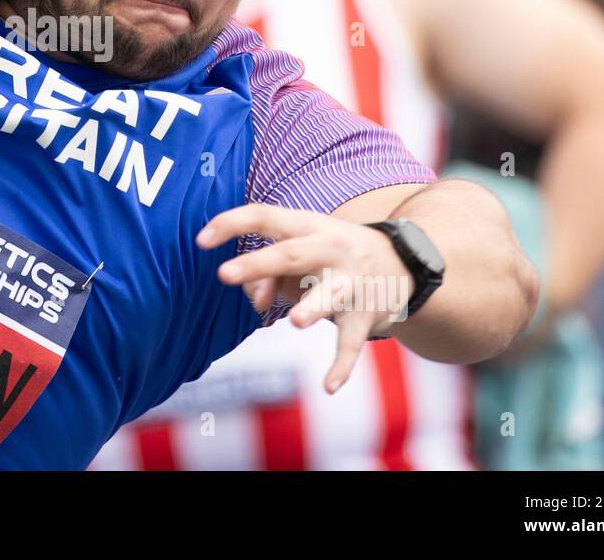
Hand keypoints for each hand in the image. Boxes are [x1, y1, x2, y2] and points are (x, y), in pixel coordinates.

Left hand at [196, 204, 414, 393]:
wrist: (403, 264)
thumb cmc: (329, 256)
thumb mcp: (301, 252)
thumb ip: (269, 272)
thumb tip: (254, 299)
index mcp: (308, 226)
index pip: (264, 216)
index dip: (231, 224)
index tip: (200, 240)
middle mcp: (331, 249)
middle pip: (290, 254)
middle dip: (258, 264)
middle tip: (224, 275)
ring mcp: (352, 283)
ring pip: (330, 294)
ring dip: (314, 306)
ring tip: (295, 321)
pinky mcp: (366, 316)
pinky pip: (352, 344)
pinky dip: (342, 366)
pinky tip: (328, 387)